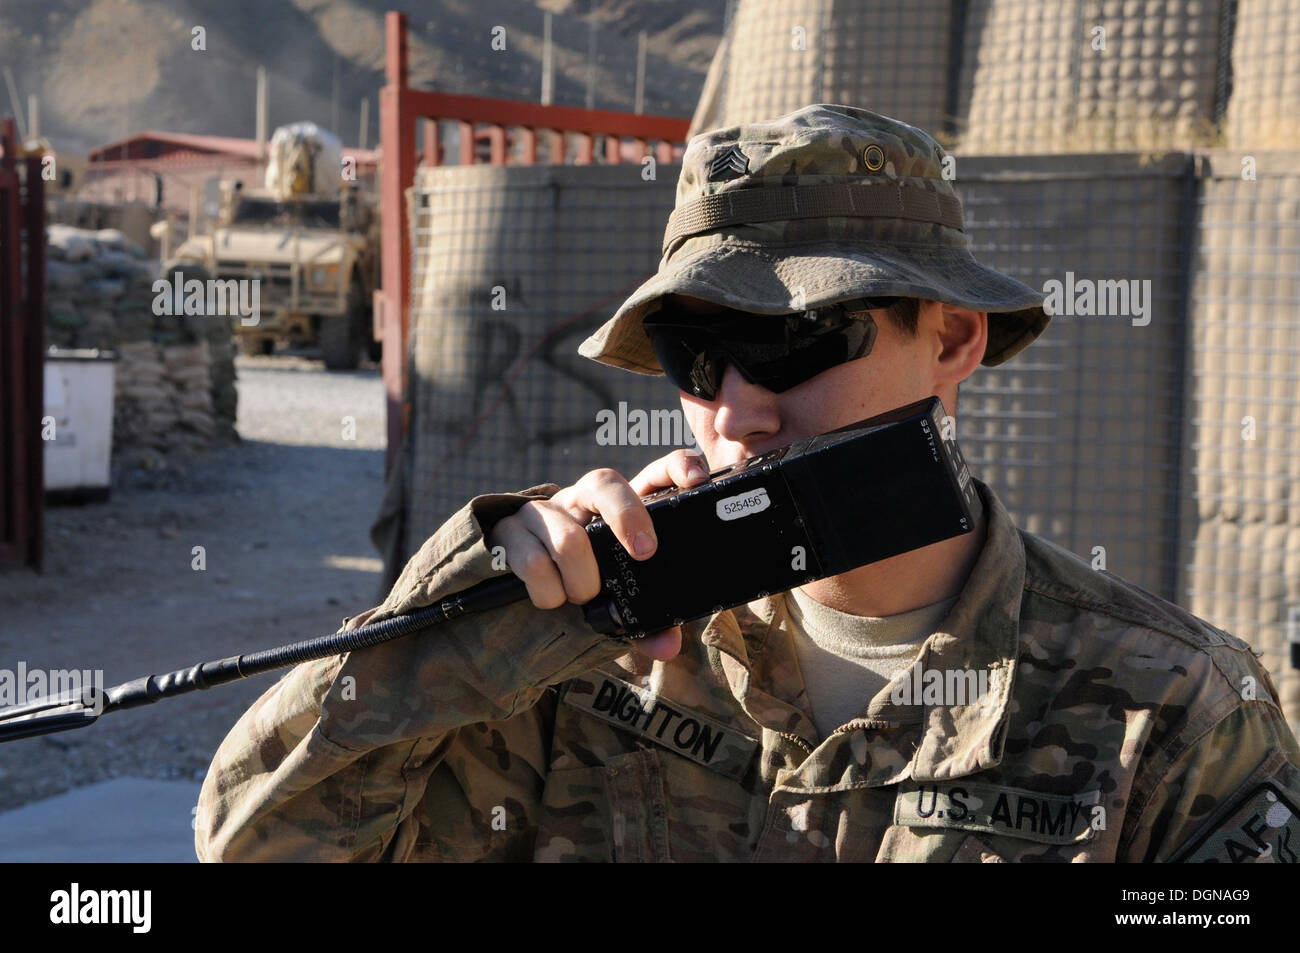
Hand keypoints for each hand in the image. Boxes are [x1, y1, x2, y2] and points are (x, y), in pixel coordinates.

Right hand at [486, 449, 710, 660]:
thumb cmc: (580, 580)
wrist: (515, 581)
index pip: (655, 472)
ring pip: (569, 538)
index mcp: (620, 507)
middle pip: (605, 483)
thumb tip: (668, 645)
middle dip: (628, 517)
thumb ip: (646, 622)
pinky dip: (548, 592)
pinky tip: (552, 598)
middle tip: (645, 554)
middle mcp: (583, 498)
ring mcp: (545, 511)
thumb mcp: (617, 595)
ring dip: (582, 581)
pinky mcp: (510, 530)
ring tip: (582, 596)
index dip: (678, 467)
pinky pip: (533, 562)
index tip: (697, 482)